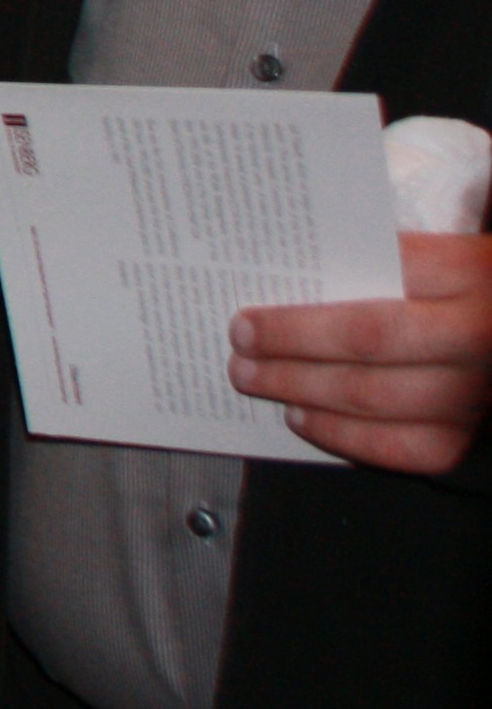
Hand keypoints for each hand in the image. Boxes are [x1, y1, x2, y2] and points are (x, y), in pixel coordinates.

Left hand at [228, 230, 491, 473]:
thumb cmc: (468, 295)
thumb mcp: (440, 262)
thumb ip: (378, 261)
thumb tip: (287, 270)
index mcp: (468, 274)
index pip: (372, 283)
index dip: (311, 297)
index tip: (250, 310)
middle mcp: (476, 334)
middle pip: (367, 341)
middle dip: (290, 344)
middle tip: (240, 344)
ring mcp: (476, 392)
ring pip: (374, 397)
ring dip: (301, 389)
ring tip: (254, 378)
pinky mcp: (468, 438)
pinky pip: (399, 447)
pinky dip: (341, 435)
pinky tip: (302, 418)